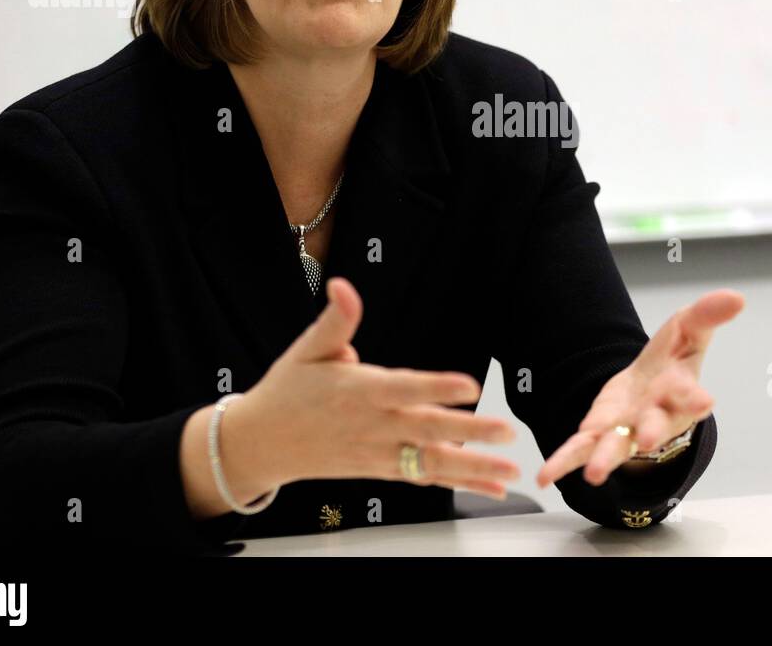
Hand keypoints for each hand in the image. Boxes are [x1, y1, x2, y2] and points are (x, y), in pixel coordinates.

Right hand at [238, 277, 520, 498]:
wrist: (261, 443)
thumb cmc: (288, 390)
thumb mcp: (308, 348)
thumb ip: (336, 320)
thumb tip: (342, 285)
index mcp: (357, 390)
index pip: (403, 388)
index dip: (436, 387)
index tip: (469, 386)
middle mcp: (372, 425)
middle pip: (426, 430)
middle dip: (470, 433)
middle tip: (507, 432)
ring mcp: (379, 452)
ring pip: (431, 462)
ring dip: (474, 468)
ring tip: (510, 469)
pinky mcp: (381, 470)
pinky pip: (425, 478)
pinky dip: (460, 483)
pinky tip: (492, 485)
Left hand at [535, 289, 743, 489]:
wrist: (649, 384)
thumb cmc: (672, 361)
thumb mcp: (689, 329)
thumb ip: (708, 315)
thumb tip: (736, 297)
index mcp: (680, 391)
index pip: (690, 395)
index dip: (696, 398)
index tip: (705, 401)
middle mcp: (656, 416)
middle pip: (655, 426)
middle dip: (653, 432)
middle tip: (650, 440)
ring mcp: (627, 428)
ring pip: (618, 445)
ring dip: (607, 459)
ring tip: (595, 475)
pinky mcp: (600, 431)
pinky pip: (580, 449)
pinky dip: (563, 461)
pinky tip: (544, 476)